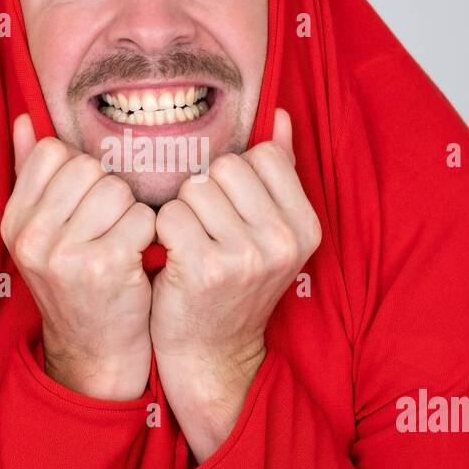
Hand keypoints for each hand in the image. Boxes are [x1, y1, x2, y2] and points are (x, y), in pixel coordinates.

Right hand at [0, 113, 155, 400]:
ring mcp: (65, 254)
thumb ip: (32, 176)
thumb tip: (25, 119)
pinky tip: (137, 258)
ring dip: (132, 213)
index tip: (87, 204)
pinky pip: (142, 217)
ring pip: (119, 190)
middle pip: (90, 168)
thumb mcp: (45, 234)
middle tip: (108, 228)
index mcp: (14, 222)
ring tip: (122, 243)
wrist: (97, 352)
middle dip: (110, 192)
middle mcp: (32, 237)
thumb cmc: (79, 284)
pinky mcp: (105, 267)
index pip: (53, 153)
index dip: (82, 170)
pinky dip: (149, 235)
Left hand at [151, 108, 321, 461]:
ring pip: (192, 188)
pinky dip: (163, 232)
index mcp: (305, 226)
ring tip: (191, 244)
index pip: (261, 156)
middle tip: (207, 231)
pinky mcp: (203, 269)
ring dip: (182, 211)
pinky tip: (173, 258)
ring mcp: (245, 256)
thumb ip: (279, 173)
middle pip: (223, 167)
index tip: (231, 211)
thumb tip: (281, 115)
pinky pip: (169, 215)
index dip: (234, 177)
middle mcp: (282, 241)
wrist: (212, 353)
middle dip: (205, 192)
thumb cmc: (235, 283)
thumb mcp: (270, 232)